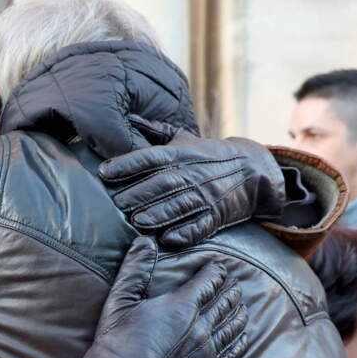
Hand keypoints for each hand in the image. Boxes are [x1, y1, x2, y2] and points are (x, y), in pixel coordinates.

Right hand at [64, 236, 246, 357]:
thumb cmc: (117, 343)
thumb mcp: (120, 300)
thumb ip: (135, 269)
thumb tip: (144, 241)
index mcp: (182, 306)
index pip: (210, 281)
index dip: (216, 271)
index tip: (218, 266)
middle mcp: (201, 326)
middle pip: (226, 300)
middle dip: (231, 288)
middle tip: (233, 282)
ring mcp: (207, 350)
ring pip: (234, 324)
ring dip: (239, 310)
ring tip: (241, 303)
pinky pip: (233, 351)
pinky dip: (240, 338)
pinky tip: (242, 334)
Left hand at [98, 131, 285, 248]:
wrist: (253, 170)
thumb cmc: (207, 156)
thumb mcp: (183, 138)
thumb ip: (154, 130)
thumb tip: (128, 117)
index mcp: (179, 155)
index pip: (149, 157)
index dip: (127, 164)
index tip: (104, 172)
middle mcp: (191, 174)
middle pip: (163, 183)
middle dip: (139, 193)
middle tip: (117, 203)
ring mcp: (205, 196)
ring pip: (180, 205)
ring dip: (159, 214)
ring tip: (138, 221)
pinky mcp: (217, 215)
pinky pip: (202, 225)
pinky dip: (186, 233)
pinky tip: (169, 240)